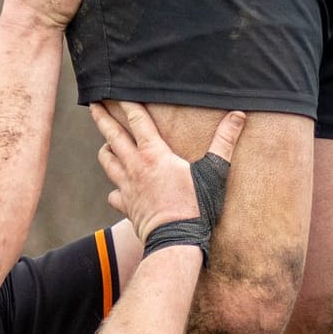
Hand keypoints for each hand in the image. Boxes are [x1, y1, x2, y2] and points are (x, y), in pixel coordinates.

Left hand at [92, 100, 244, 243]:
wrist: (176, 241)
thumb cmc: (195, 206)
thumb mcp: (214, 171)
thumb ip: (224, 141)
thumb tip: (238, 115)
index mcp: (154, 153)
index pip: (137, 120)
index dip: (127, 104)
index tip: (117, 92)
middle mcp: (135, 166)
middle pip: (113, 136)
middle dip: (102, 118)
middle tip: (93, 105)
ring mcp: (128, 187)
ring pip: (107, 162)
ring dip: (105, 150)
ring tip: (105, 143)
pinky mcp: (127, 206)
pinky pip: (114, 195)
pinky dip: (114, 190)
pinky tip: (117, 189)